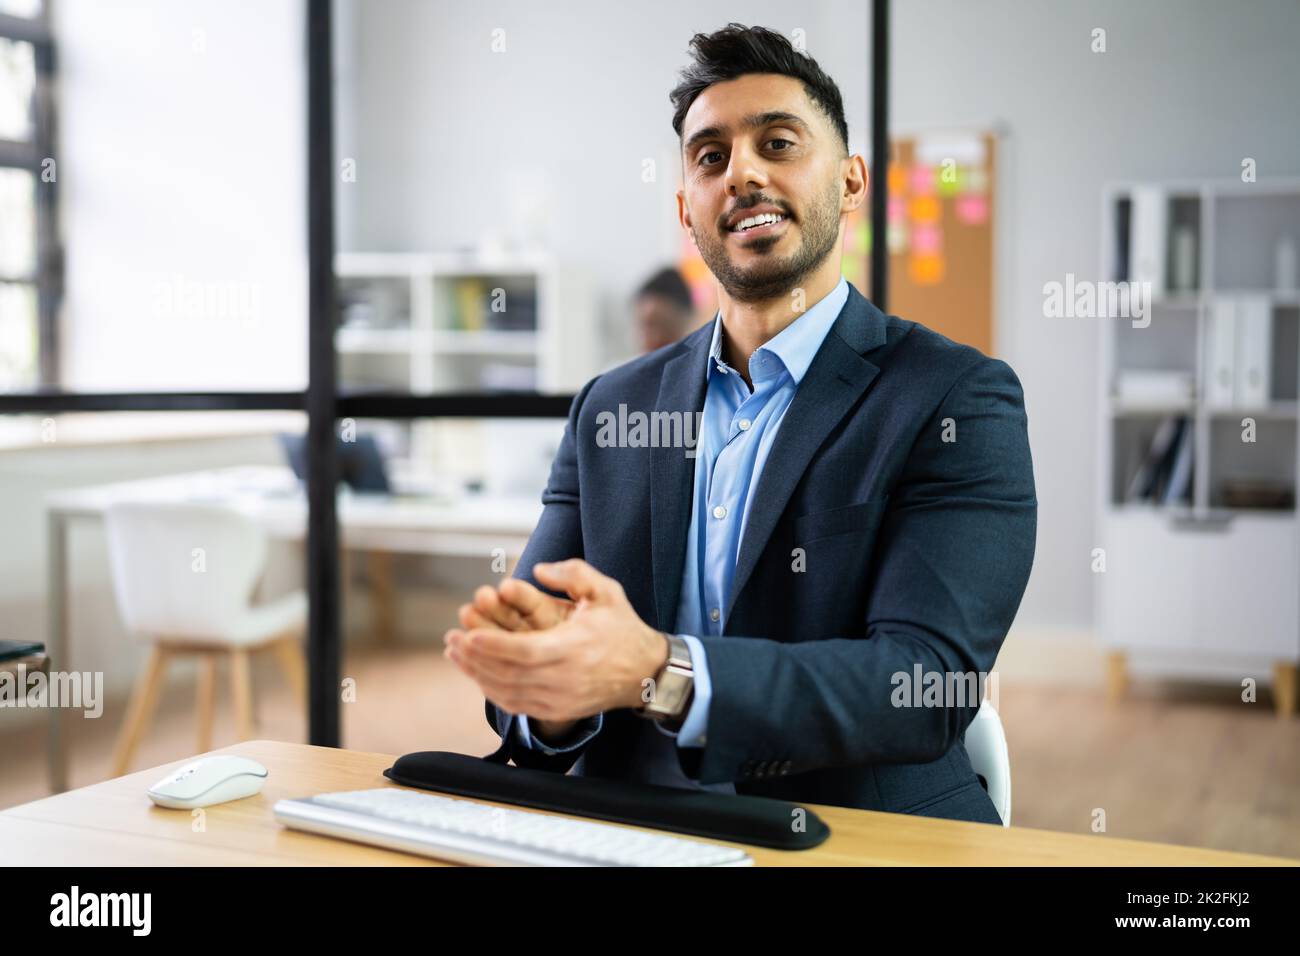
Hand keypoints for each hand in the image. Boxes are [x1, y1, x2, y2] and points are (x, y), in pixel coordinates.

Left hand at [443, 559, 667, 722]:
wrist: (645, 672)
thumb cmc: (622, 628)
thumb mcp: (605, 592)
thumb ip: (573, 574)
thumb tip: (537, 569)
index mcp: (573, 649)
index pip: (525, 652)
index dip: (494, 647)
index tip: (469, 636)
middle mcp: (564, 679)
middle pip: (509, 674)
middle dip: (476, 659)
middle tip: (451, 641)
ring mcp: (560, 699)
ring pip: (508, 692)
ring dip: (477, 674)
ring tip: (454, 655)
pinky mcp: (557, 711)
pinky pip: (517, 705)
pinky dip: (492, 691)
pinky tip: (477, 674)